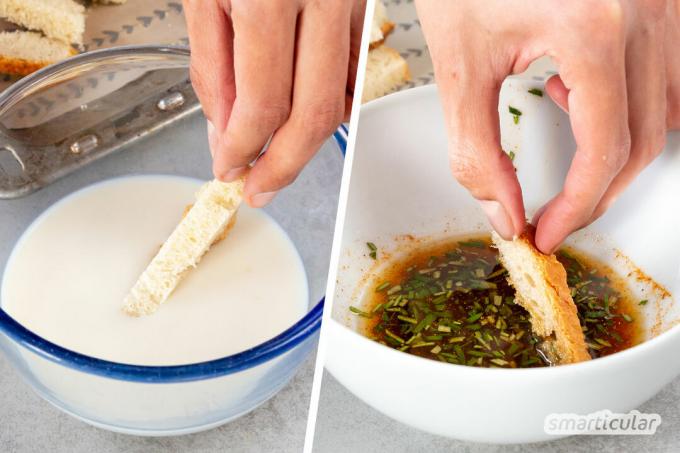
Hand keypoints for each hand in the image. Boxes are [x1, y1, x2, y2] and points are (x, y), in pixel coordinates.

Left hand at [183, 0, 364, 206]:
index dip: (244, 147)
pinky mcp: (364, 10)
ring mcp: (350, 7)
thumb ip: (214, 69)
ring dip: (310, 138)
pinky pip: (358, 75)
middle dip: (285, 165)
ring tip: (279, 153)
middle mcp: (322, 1)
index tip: (230, 167)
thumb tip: (226, 133)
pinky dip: (336, 104)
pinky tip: (307, 112)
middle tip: (261, 187)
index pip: (264, 102)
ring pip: (343, 100)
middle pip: (315, 113)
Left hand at [416, 0, 679, 252]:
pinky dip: (628, 101)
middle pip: (644, 139)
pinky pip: (665, 72)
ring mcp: (660, 2)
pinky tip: (576, 84)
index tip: (547, 230)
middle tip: (555, 213)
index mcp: (595, 27)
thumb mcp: (458, 65)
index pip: (604, 151)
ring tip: (558, 131)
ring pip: (664, 109)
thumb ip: (476, 150)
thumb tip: (503, 212)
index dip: (576, 206)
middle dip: (596, 189)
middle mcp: (644, 11)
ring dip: (616, 145)